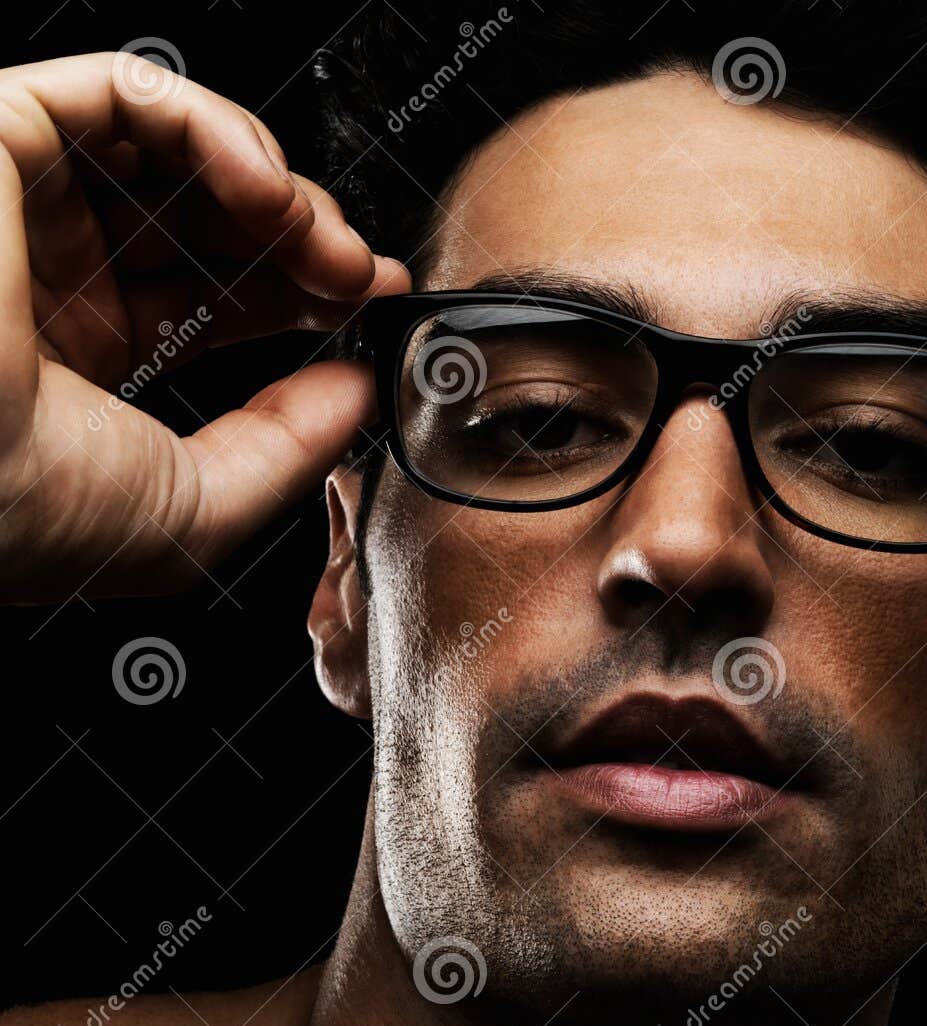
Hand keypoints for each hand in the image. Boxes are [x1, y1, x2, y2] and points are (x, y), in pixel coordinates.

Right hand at [0, 50, 408, 602]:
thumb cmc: (26, 513)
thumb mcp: (196, 508)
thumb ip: (286, 449)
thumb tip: (355, 393)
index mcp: (81, 352)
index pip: (214, 297)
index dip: (300, 294)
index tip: (370, 306)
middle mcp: (51, 269)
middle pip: (208, 219)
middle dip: (303, 240)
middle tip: (358, 274)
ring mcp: (25, 199)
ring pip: (178, 149)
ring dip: (274, 186)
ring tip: (323, 240)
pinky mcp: (0, 133)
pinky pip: (128, 91)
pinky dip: (217, 130)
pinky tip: (270, 194)